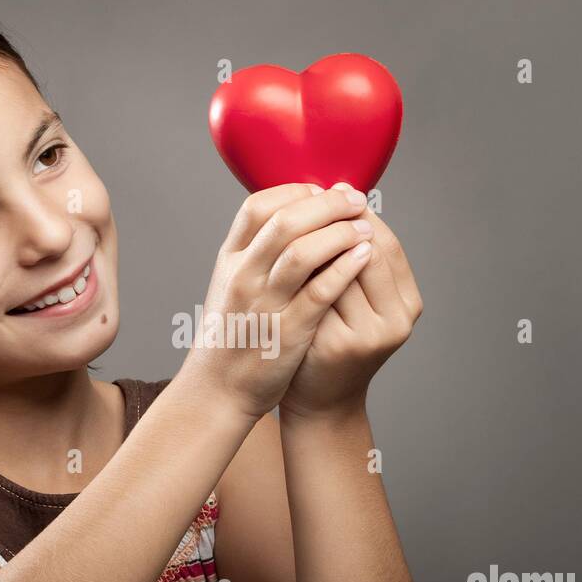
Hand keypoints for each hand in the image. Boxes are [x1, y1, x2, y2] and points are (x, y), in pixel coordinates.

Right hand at [180, 183, 376, 422]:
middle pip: (285, 220)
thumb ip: (257, 252)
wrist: (217, 390)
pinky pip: (319, 292)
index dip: (297, 191)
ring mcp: (263, 304)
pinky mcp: (286, 332)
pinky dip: (344, 269)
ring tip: (364, 228)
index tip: (324, 190)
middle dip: (327, 205)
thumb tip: (297, 215)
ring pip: (303, 252)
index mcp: (230, 259)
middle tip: (355, 201)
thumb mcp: (233, 285)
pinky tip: (363, 257)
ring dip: (340, 233)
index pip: (259, 206)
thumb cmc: (233, 335)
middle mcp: (243, 276)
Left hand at [279, 182, 422, 420]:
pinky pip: (320, 294)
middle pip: (369, 252)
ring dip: (319, 243)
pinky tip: (282, 255)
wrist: (318, 398)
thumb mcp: (354, 300)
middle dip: (338, 222)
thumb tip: (339, 194)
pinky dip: (304, 273)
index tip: (333, 190)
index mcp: (408, 304)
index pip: (387, 244)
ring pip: (343, 271)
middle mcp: (397, 321)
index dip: (359, 215)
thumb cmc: (330, 340)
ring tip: (294, 219)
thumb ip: (352, 261)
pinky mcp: (338, 346)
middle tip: (311, 197)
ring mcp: (370, 336)